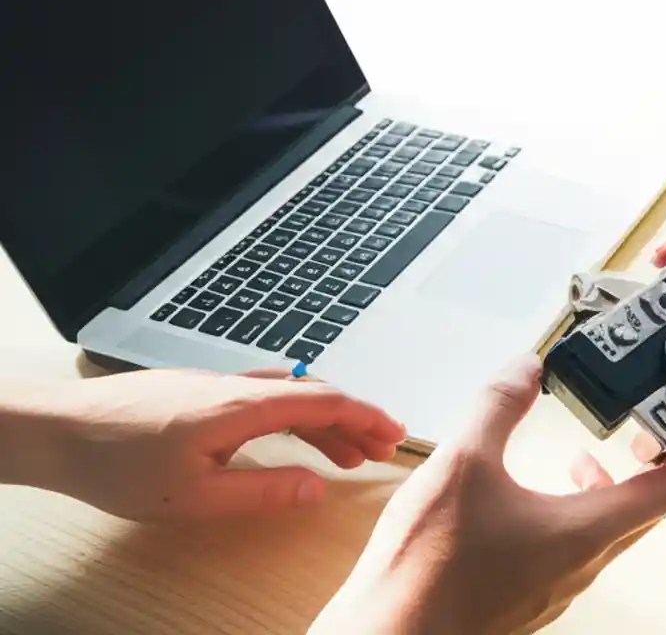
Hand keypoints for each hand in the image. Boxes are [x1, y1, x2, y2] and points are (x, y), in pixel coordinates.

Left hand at [27, 368, 404, 520]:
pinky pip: (262, 395)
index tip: (394, 433)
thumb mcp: (196, 496)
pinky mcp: (196, 391)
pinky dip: (291, 415)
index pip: (323, 401)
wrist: (56, 430)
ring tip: (343, 456)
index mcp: (242, 407)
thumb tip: (316, 488)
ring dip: (322, 421)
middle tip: (381, 448)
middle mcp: (234, 386)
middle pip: (312, 395)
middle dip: (353, 421)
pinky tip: (288, 436)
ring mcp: (214, 384)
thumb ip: (264, 491)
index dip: (366, 416)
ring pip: (286, 395)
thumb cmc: (117, 463)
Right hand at [311, 355, 665, 634]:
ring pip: (608, 534)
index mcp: (584, 533)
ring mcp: (557, 588)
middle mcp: (581, 566)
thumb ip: (499, 406)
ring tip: (579, 459)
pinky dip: (574, 515)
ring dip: (608, 490)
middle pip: (646, 511)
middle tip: (642, 425)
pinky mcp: (529, 598)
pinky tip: (531, 500)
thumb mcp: (461, 463)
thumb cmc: (426, 568)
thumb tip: (527, 366)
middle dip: (652, 462)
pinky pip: (574, 552)